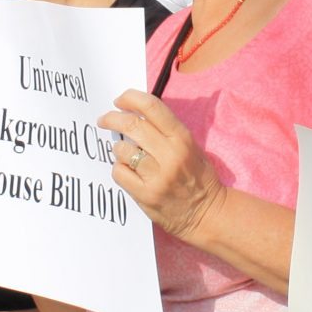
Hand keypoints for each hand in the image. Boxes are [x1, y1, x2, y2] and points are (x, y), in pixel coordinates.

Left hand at [96, 89, 228, 242]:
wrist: (208, 213)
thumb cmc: (198, 176)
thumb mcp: (190, 146)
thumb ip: (166, 130)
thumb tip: (134, 112)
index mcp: (182, 138)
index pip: (152, 106)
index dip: (130, 98)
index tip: (120, 100)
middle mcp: (170, 154)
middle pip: (131, 125)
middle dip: (111, 119)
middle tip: (104, 120)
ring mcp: (157, 175)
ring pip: (121, 150)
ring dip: (118, 148)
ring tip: (124, 153)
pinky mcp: (146, 194)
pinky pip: (119, 173)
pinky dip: (119, 169)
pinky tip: (128, 172)